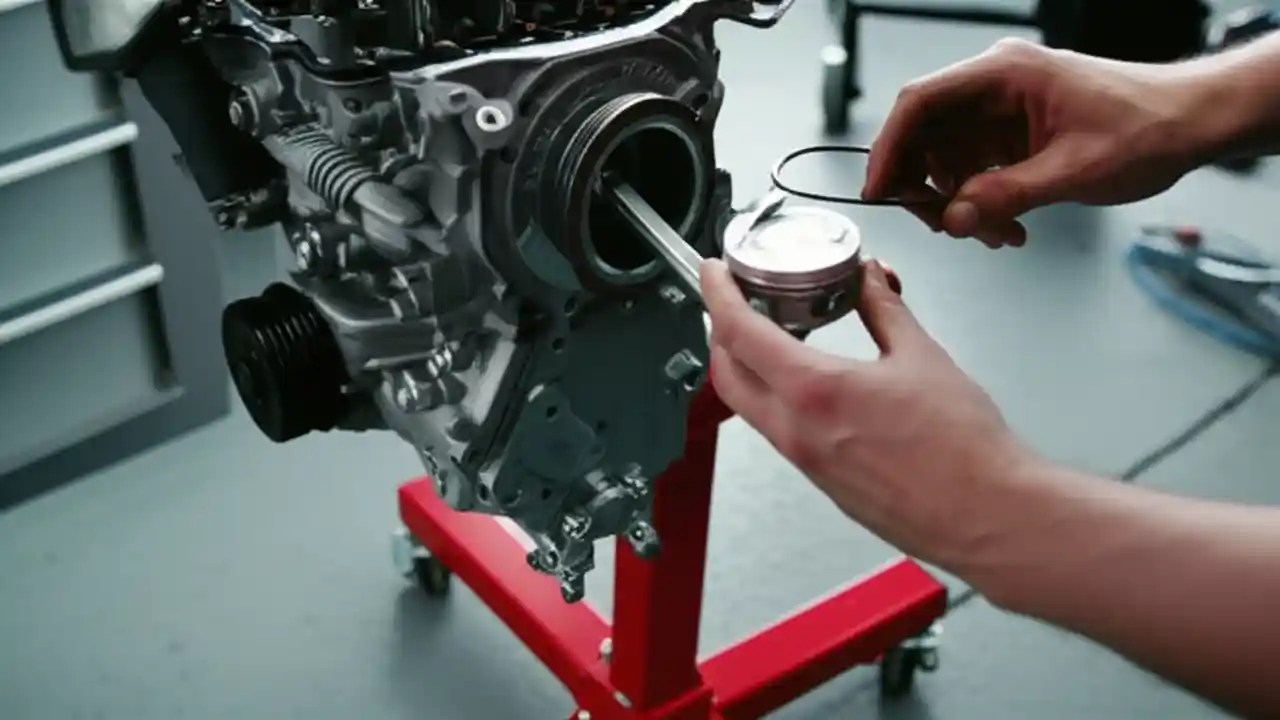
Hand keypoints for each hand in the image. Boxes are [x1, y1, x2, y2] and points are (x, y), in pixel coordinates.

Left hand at [701, 258, 1037, 569]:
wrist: (987, 516)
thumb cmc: (964, 449)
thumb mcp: (922, 356)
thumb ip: (884, 310)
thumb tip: (870, 279)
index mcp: (815, 391)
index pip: (738, 333)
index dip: (717, 295)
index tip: (714, 273)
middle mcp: (797, 431)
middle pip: (727, 375)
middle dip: (720, 333)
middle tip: (734, 303)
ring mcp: (806, 463)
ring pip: (750, 407)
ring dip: (748, 368)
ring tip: (771, 337)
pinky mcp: (822, 483)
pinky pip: (780, 433)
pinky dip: (777, 399)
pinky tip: (807, 383)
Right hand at [864, 38, 1210, 247]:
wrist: (1190, 124)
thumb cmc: (1147, 128)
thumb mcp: (1074, 171)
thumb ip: (1006, 195)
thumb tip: (952, 217)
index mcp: (1003, 75)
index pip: (919, 103)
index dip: (889, 148)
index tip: (878, 191)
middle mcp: (993, 87)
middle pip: (923, 136)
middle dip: (926, 189)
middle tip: (945, 227)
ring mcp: (999, 111)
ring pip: (944, 160)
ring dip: (957, 204)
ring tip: (993, 234)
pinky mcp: (1010, 134)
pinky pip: (971, 170)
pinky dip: (979, 203)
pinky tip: (1006, 227)